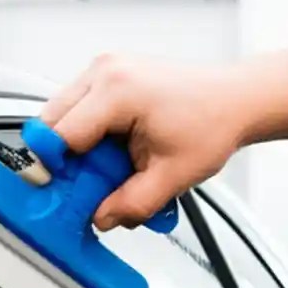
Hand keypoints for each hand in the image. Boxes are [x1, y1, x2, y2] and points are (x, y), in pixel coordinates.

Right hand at [41, 54, 245, 229]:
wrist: (236, 100)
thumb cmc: (213, 123)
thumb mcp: (173, 176)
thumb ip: (132, 204)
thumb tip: (101, 219)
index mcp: (116, 91)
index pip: (60, 136)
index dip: (54, 171)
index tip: (58, 195)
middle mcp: (105, 72)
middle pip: (51, 121)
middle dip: (61, 160)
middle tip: (84, 188)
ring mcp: (106, 69)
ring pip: (61, 114)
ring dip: (74, 147)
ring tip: (106, 169)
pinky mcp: (110, 76)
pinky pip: (79, 108)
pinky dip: (87, 134)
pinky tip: (112, 153)